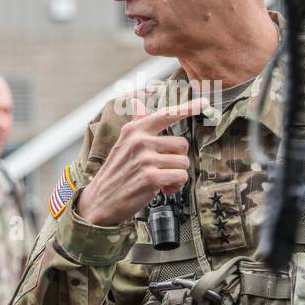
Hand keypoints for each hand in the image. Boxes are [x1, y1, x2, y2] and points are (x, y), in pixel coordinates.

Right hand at [75, 97, 204, 226]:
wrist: (100, 201)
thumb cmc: (115, 173)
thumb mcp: (122, 144)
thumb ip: (136, 124)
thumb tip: (138, 103)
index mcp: (134, 130)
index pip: (166, 114)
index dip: (187, 108)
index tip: (204, 103)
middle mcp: (140, 140)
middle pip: (182, 144)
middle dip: (177, 160)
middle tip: (162, 170)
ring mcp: (145, 158)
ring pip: (183, 162)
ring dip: (176, 175)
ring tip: (160, 181)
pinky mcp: (151, 177)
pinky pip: (181, 176)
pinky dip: (175, 186)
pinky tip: (161, 189)